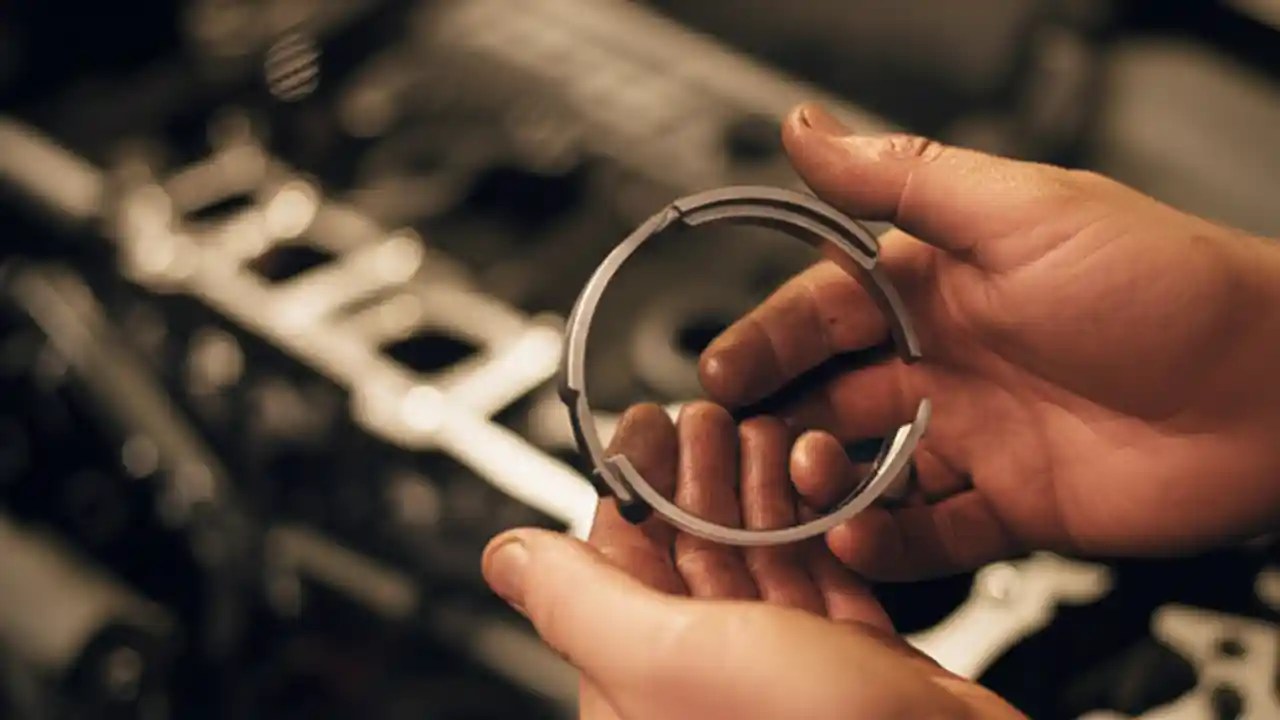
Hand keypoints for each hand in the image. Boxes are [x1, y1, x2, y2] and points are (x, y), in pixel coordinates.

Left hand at [482, 403, 1024, 719]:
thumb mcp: (664, 656)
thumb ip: (578, 600)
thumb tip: (506, 559)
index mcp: (644, 686)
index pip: (615, 566)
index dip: (631, 487)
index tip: (644, 426)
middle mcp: (710, 682)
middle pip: (690, 555)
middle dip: (697, 476)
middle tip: (708, 414)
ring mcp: (784, 673)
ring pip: (757, 562)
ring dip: (756, 492)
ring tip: (761, 432)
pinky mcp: (853, 665)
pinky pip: (823, 579)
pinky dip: (817, 528)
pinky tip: (812, 487)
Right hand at [699, 103, 1279, 579]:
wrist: (1276, 394)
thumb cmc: (1164, 286)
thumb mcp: (1019, 212)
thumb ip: (901, 181)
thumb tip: (807, 129)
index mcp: (940, 285)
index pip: (823, 312)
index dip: (766, 340)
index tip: (720, 371)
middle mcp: (950, 360)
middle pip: (831, 394)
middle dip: (779, 418)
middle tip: (736, 444)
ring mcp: (978, 436)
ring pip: (867, 469)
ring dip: (824, 485)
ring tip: (804, 490)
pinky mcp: (1011, 506)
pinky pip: (928, 533)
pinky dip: (890, 545)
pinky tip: (863, 539)